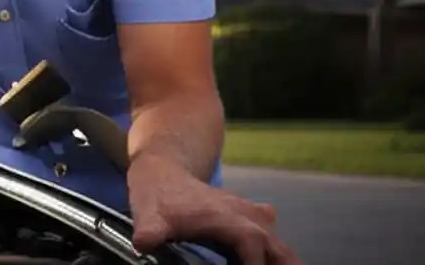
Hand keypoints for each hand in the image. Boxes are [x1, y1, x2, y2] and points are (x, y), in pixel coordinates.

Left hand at [128, 148, 299, 264]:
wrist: (164, 169)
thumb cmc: (159, 195)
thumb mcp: (150, 216)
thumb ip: (150, 232)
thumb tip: (144, 244)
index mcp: (228, 219)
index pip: (253, 248)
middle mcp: (247, 217)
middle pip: (278, 249)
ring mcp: (252, 216)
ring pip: (279, 245)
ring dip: (280, 262)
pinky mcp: (252, 218)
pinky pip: (273, 239)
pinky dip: (274, 256)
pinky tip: (262, 263)